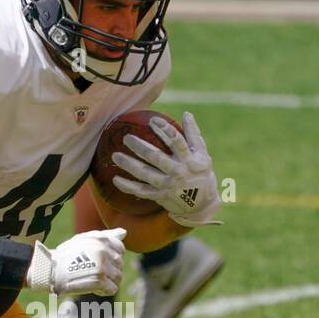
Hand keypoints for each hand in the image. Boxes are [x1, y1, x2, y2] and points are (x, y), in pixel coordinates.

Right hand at [27, 228, 126, 296]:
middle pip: (120, 265)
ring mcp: (102, 266)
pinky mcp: (99, 280)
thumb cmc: (66, 255)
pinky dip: (104, 291)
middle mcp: (103, 251)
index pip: (121, 250)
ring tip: (92, 279)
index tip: (98, 261)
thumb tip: (124, 233)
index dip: (111, 258)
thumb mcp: (84, 239)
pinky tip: (92, 288)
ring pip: (118, 277)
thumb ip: (106, 235)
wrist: (50, 270)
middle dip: (109, 270)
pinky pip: (112, 289)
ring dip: (107, 281)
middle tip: (92, 272)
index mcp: (101, 239)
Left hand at [110, 111, 222, 226]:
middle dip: (140, 147)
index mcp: (189, 159)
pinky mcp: (160, 196)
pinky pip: (141, 191)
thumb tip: (186, 113)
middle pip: (156, 157)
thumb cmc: (201, 174)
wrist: (202, 204)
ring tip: (115, 156)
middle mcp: (178, 172)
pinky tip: (116, 179)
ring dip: (129, 165)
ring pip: (145, 174)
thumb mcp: (203, 154)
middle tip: (126, 138)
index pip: (176, 141)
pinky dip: (128, 186)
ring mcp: (168, 185)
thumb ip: (193, 134)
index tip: (152, 121)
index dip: (164, 130)